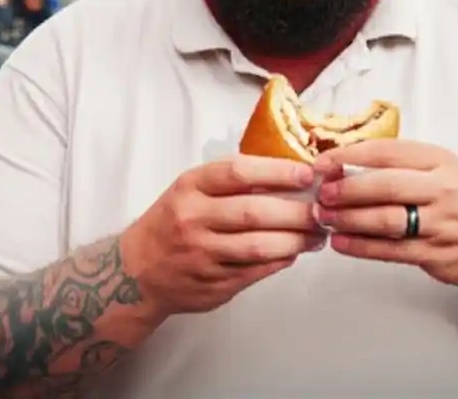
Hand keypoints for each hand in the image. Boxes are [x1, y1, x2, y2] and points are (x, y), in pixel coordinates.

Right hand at [123, 155, 325, 318]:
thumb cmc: (171, 223)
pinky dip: (280, 261)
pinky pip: (255, 271)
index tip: (307, 175)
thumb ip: (230, 184)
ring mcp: (202, 255)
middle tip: (322, 210)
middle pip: (254, 212)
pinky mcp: (212, 284)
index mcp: (190, 188)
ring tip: (316, 235)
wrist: (135, 272)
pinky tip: (293, 252)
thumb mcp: (190, 191)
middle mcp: (193, 219)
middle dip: (296, 212)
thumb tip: (289, 179)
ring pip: (259, 246)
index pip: (239, 172)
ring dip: (295, 241)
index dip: (278, 172)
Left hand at [313, 140, 457, 285]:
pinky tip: (340, 243)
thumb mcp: (436, 167)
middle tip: (322, 193)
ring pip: (387, 221)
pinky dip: (361, 247)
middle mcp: (443, 189)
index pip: (388, 152)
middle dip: (347, 190)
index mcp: (438, 160)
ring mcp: (442, 224)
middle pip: (386, 186)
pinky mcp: (437, 254)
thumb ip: (396, 163)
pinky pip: (392, 251)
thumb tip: (340, 162)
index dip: (350, 156)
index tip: (323, 164)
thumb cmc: (454, 195)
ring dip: (349, 219)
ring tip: (325, 217)